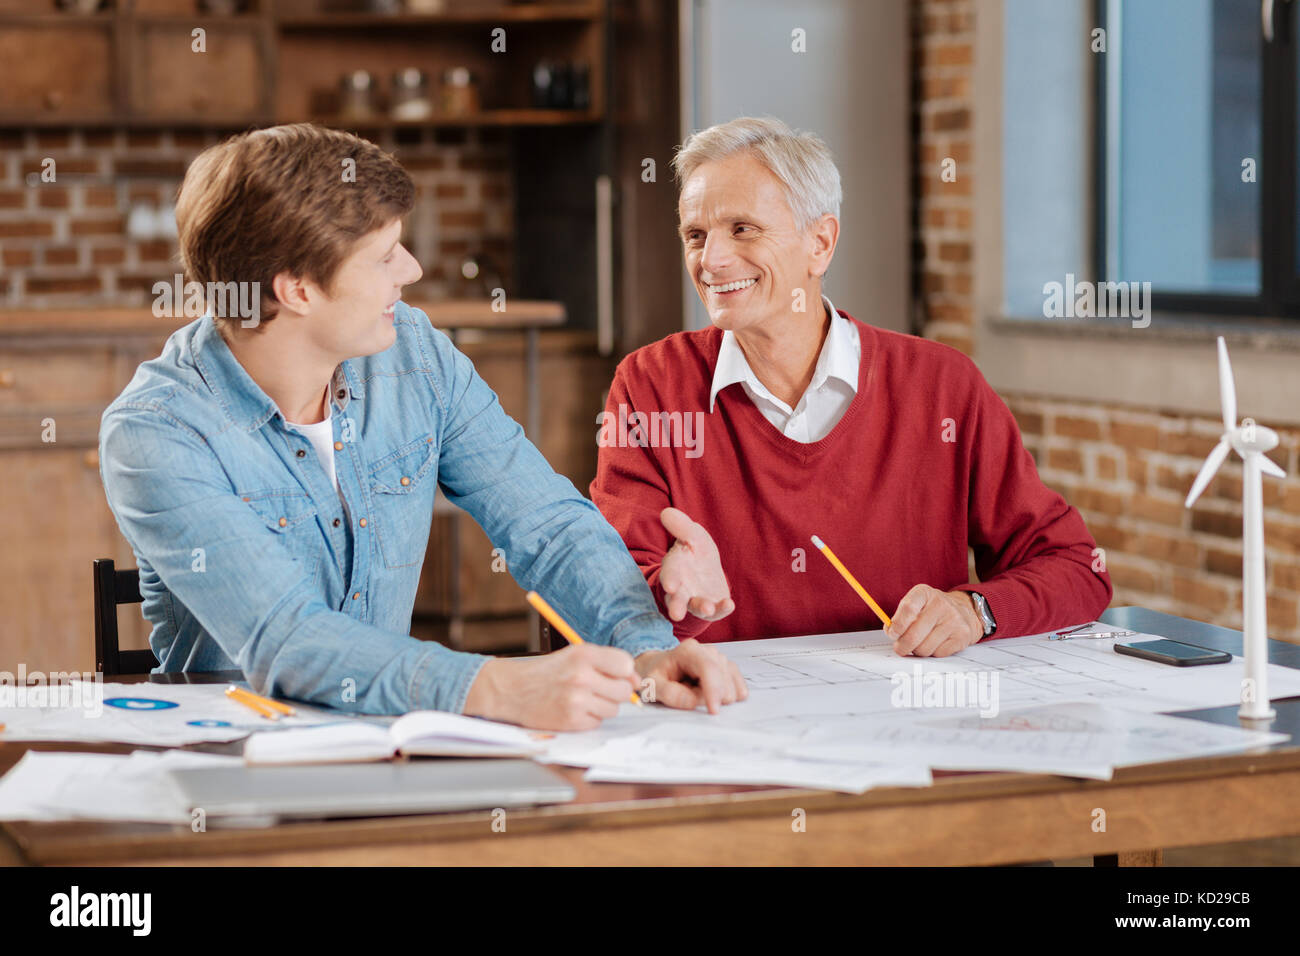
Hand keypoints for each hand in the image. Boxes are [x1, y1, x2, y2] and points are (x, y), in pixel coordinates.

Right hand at [463, 643, 640, 730]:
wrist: (512, 690)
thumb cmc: (547, 672)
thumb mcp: (575, 656)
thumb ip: (606, 663)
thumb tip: (636, 681)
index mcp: (584, 654)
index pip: (626, 665)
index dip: (625, 673)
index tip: (618, 676)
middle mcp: (581, 676)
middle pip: (624, 691)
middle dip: (615, 692)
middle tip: (597, 689)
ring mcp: (576, 700)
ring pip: (613, 709)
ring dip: (602, 706)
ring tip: (582, 698)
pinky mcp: (571, 720)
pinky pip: (597, 722)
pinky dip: (589, 718)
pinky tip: (573, 709)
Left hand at [635, 639, 747, 713]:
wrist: (658, 666)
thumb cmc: (656, 674)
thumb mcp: (651, 685)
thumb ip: (669, 693)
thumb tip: (692, 701)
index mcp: (688, 651)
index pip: (709, 668)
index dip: (714, 690)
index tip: (713, 711)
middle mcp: (708, 650)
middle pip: (722, 680)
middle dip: (707, 696)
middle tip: (686, 694)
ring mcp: (720, 658)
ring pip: (732, 686)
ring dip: (715, 697)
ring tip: (695, 692)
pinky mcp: (727, 668)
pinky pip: (738, 685)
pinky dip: (728, 696)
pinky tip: (714, 697)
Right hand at [658, 507, 734, 622]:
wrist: (707, 570)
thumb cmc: (695, 551)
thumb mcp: (692, 535)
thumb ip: (681, 526)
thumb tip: (667, 512)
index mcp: (674, 568)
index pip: (670, 574)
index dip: (670, 580)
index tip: (670, 586)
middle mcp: (682, 588)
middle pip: (676, 599)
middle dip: (676, 606)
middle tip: (676, 614)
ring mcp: (697, 599)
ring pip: (695, 606)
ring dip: (701, 608)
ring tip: (707, 608)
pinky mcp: (713, 606)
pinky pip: (717, 610)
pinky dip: (722, 609)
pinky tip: (729, 604)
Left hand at [886, 584, 983, 657]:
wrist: (964, 611)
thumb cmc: (932, 610)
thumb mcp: (916, 605)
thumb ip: (900, 617)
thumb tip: (890, 632)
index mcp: (924, 593)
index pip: (907, 609)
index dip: (897, 626)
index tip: (892, 634)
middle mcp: (940, 604)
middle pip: (913, 635)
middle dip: (902, 646)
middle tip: (900, 647)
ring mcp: (953, 620)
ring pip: (924, 648)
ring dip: (918, 650)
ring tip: (921, 642)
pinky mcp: (962, 635)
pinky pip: (938, 654)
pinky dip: (933, 653)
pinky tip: (935, 643)